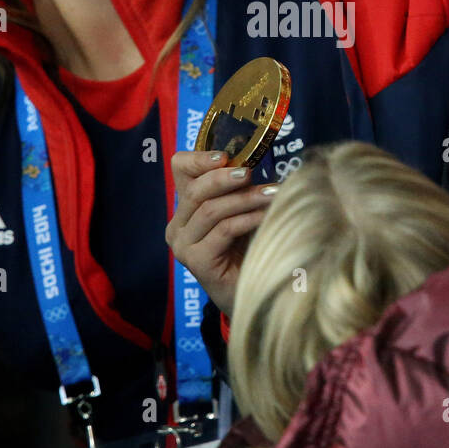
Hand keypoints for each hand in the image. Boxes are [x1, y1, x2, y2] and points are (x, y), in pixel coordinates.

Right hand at [166, 150, 278, 317]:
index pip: (180, 170)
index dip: (199, 158)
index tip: (225, 156)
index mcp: (185, 208)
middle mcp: (177, 226)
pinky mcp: (196, 262)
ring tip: (271, 194)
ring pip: (210, 210)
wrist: (255, 291)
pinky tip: (267, 216)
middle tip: (251, 173)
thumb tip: (253, 160)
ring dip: (244, 199)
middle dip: (225, 178)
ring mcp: (183, 245)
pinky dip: (248, 219)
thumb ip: (240, 187)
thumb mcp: (243, 209)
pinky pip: (223, 230)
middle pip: (195, 190)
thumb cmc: (250, 247)